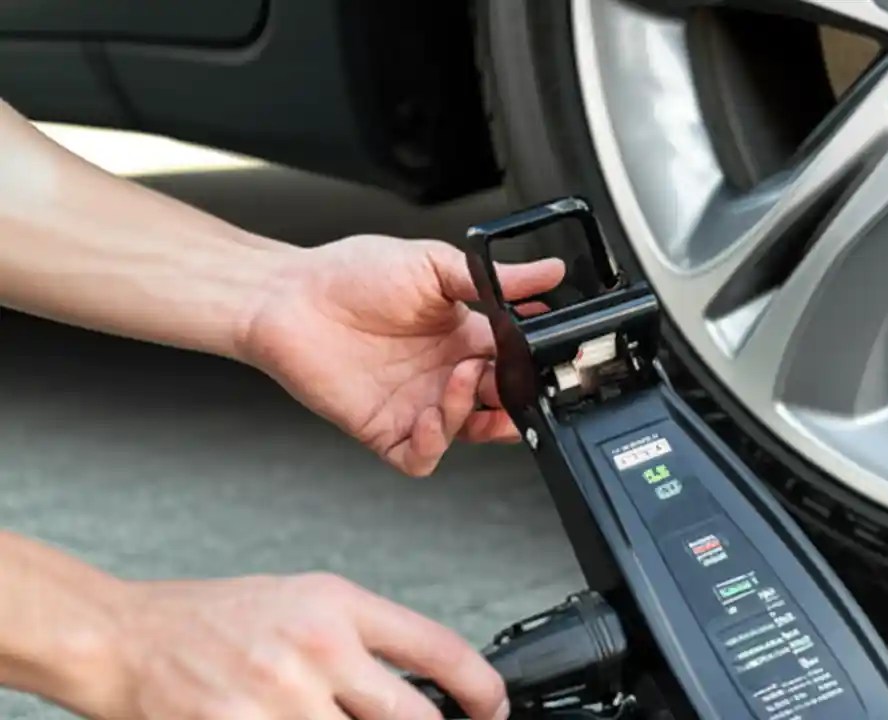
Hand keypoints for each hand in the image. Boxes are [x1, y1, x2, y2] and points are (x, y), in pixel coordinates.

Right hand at [90, 573, 504, 719]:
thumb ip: (360, 639)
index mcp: (337, 605)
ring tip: (334, 719)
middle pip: (413, 716)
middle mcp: (318, 647)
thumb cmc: (209, 619)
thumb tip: (420, 683)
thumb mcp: (300, 602)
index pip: (439, 647)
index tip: (492, 708)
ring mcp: (281, 696)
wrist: (124, 638)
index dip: (482, 687)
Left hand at [241, 235, 563, 474]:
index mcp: (462, 336)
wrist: (289, 296)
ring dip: (476, 415)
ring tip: (463, 380)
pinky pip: (422, 457)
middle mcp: (443, 374)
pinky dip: (437, 445)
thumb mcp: (435, 265)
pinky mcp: (385, 429)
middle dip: (513, 397)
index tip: (543, 351)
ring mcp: (417, 405)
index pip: (513, 361)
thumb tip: (550, 271)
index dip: (532, 363)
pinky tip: (435, 415)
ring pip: (469, 433)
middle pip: (499, 404)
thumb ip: (496, 277)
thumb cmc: (350, 275)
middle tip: (507, 376)